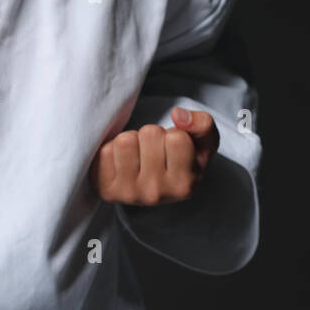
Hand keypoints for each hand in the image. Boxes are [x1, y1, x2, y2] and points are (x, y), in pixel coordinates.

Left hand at [89, 107, 219, 205]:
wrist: (153, 187)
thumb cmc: (180, 161)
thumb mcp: (203, 144)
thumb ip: (203, 124)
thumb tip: (178, 115)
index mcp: (185, 186)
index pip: (177, 137)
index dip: (175, 134)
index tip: (173, 149)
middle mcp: (157, 194)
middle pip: (149, 134)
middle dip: (152, 135)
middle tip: (155, 151)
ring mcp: (129, 194)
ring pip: (125, 141)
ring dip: (132, 140)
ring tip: (139, 155)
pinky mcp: (106, 190)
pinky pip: (105, 151)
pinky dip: (113, 150)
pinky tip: (123, 163)